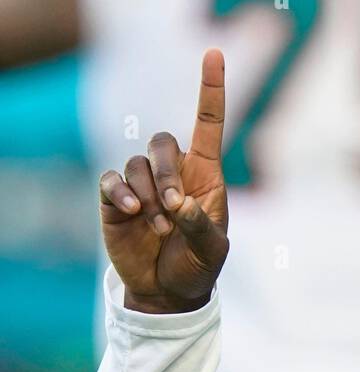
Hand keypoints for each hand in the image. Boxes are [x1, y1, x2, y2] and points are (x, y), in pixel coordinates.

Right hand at [98, 48, 228, 313]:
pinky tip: (133, 212)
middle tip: (174, 209)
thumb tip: (180, 204)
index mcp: (204, 176)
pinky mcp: (116, 200)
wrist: (167, 295)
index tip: (214, 55)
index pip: (208, 124)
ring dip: (149, 196)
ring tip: (159, 228)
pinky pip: (112, 180)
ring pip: (137, 165)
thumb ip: (201, 226)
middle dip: (167, 173)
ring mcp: (143, 184)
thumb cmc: (196, 268)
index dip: (211, 90)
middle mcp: (172, 173)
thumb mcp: (211, 252)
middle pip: (162, 142)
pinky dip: (121, 193)